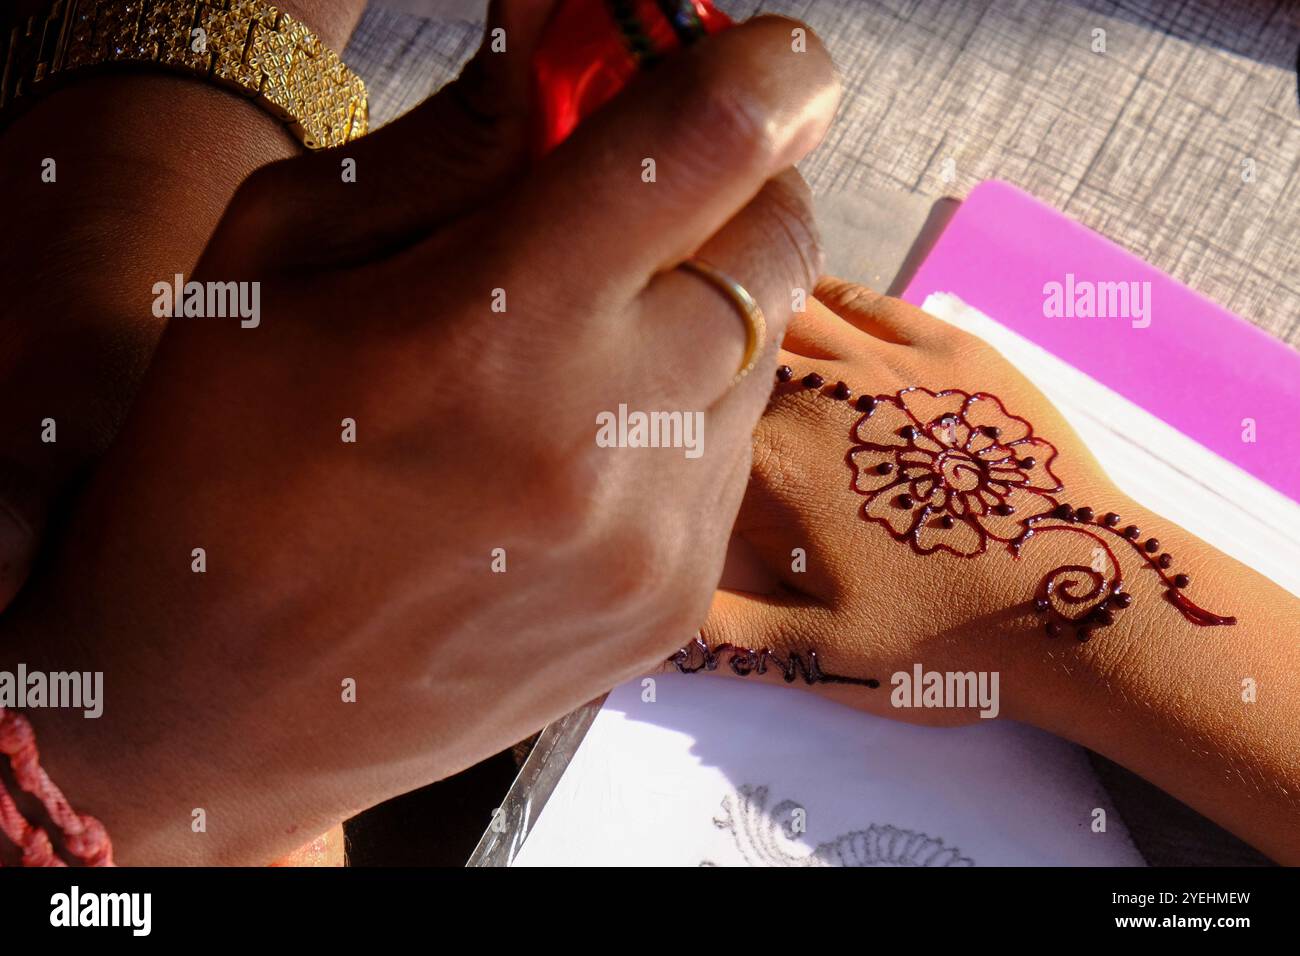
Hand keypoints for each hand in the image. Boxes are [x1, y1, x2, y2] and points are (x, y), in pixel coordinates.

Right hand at [8, 10, 839, 863]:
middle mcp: (603, 439)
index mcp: (492, 331)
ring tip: (587, 325)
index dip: (765, 68)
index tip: (767, 56)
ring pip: (765, 346)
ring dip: (706, 299)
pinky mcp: (669, 603)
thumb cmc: (215, 470)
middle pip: (776, 240)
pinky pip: (729, 448)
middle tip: (657, 182)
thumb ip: (443, 146)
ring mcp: (654, 537)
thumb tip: (557, 52)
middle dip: (738, 181)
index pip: (708, 144)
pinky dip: (688, 402)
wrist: (216, 708)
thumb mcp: (272, 266)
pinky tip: (585, 428)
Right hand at [696, 281, 1299, 860]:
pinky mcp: (953, 346)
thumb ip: (715, 630)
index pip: (686, 408)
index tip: (642, 426)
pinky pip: (867, 298)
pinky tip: (807, 306)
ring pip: (793, 304)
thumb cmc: (947, 638)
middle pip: (732, 345)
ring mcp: (893, 359)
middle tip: (674, 367)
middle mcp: (825, 390)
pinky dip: (823, 295)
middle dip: (697, 353)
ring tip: (725, 325)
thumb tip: (628, 611)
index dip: (655, 413)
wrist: (1084, 602)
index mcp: (778, 461)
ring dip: (752, 315)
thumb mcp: (820, 657)